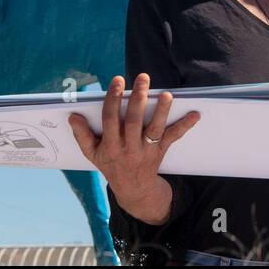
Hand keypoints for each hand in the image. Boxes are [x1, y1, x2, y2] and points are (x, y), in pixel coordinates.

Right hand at [69, 74, 200, 224]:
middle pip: (134, 121)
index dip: (113, 99)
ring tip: (166, 94)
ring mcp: (146, 150)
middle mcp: (128, 147)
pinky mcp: (160, 150)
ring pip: (154, 129)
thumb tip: (73, 116)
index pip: (110, 119)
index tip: (117, 80)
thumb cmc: (110, 164)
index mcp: (110, 145)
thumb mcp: (91, 154)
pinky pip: (173, 137)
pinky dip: (185, 126)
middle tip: (143, 78)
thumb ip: (82, 135)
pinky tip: (195, 114)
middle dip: (138, 99)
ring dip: (161, 111)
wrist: (133, 190)